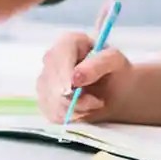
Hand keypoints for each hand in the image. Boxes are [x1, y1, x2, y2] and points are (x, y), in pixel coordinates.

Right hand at [35, 3, 132, 123]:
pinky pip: (51, 113)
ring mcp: (45, 80)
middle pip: (51, 79)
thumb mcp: (116, 62)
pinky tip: (84, 111)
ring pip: (51, 99)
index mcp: (69, 42)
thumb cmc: (115, 72)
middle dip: (75, 97)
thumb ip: (99, 63)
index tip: (72, 88)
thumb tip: (75, 77)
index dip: (63, 72)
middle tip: (97, 102)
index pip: (59, 55)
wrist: (115, 93)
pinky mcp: (45, 100)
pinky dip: (70, 117)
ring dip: (76, 108)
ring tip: (94, 104)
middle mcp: (52, 59)